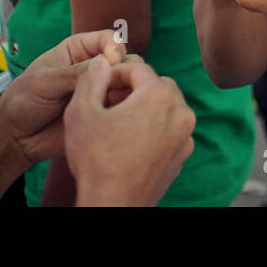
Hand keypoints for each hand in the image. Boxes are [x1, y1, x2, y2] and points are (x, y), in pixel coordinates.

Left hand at [0, 29, 126, 167]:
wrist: (18, 138)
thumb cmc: (24, 102)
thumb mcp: (45, 81)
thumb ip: (75, 72)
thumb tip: (109, 63)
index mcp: (78, 50)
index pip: (108, 38)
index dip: (115, 46)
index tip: (113, 60)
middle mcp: (94, 67)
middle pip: (125, 59)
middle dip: (124, 70)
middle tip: (112, 86)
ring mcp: (100, 90)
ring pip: (128, 83)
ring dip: (126, 89)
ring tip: (110, 103)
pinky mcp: (103, 111)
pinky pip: (123, 106)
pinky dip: (124, 108)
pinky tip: (112, 116)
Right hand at [64, 55, 195, 206]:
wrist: (113, 205)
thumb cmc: (96, 159)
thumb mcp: (81, 112)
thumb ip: (91, 78)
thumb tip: (102, 61)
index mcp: (159, 95)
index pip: (138, 68)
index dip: (115, 73)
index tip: (100, 86)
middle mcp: (181, 112)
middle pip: (157, 84)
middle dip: (135, 87)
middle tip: (110, 101)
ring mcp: (186, 135)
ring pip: (168, 106)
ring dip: (147, 106)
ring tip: (120, 119)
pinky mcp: (183, 155)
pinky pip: (171, 129)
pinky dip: (156, 127)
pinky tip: (132, 139)